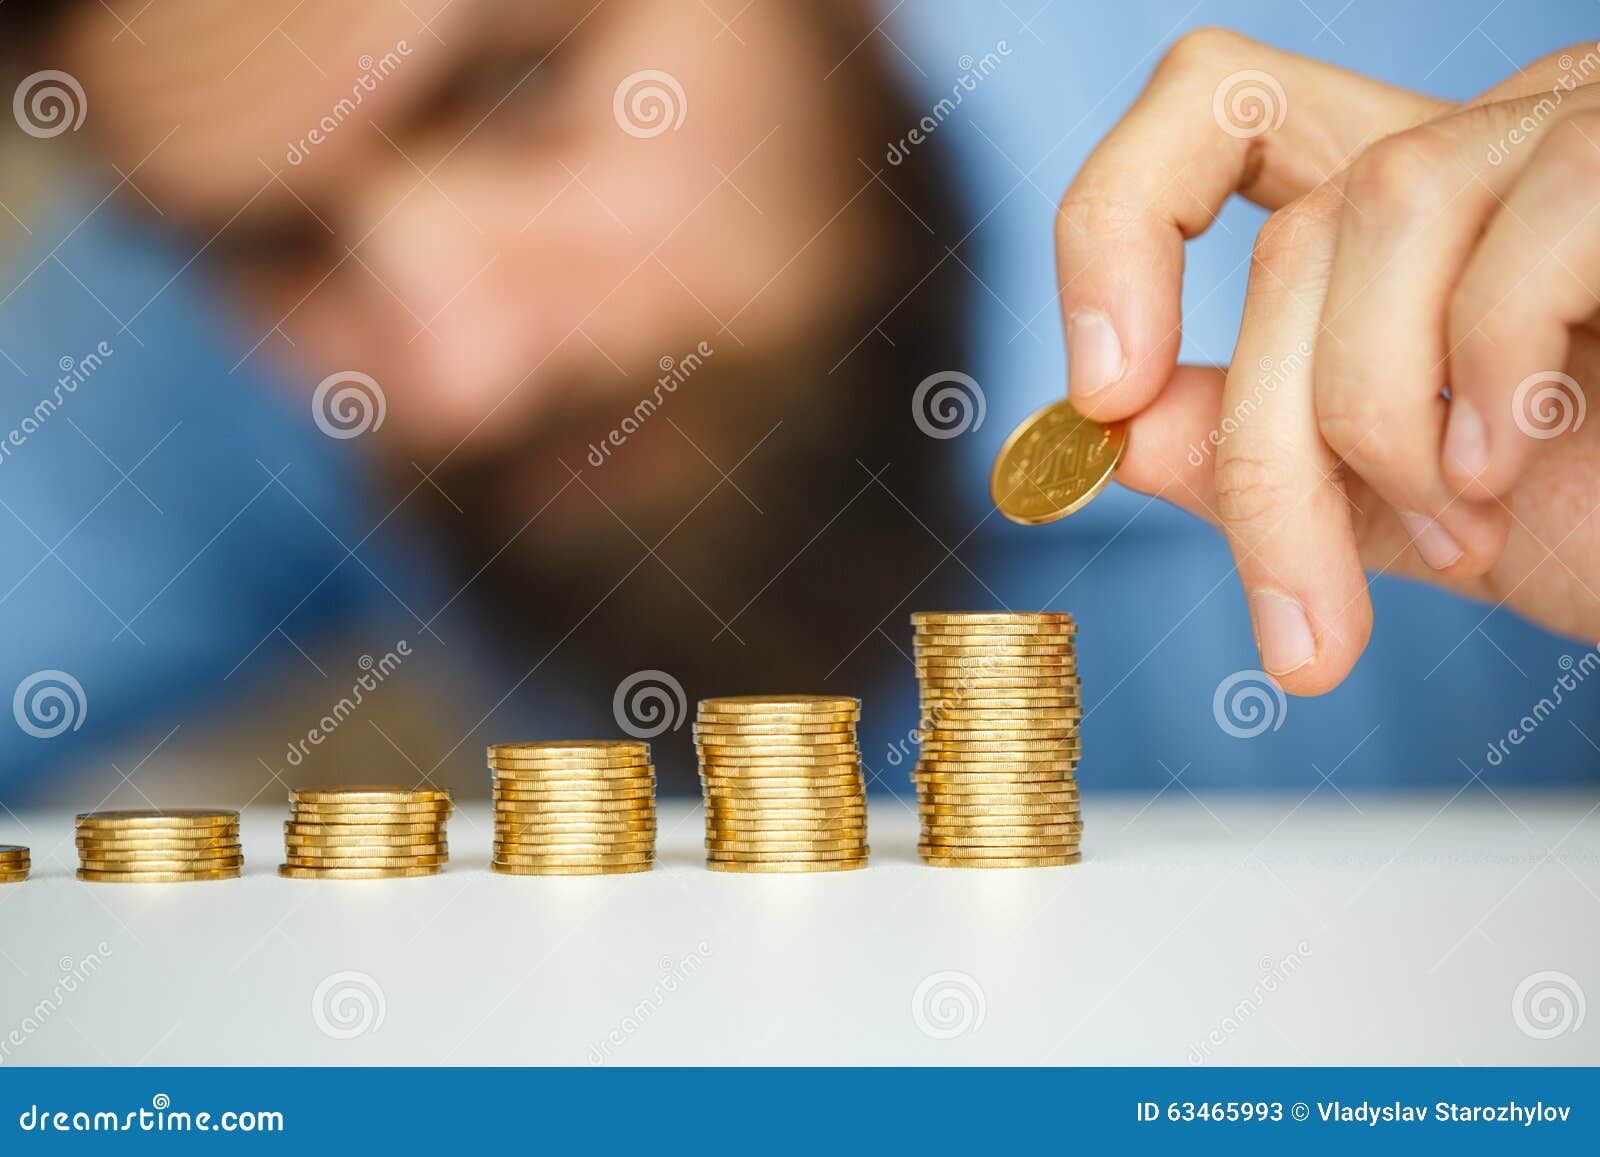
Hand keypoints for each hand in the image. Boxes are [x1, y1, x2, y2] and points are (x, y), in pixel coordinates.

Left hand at [1056, 28, 1599, 693]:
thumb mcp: (1404, 512)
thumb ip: (1269, 462)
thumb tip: (1113, 430)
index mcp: (1409, 218)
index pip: (1219, 112)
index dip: (1121, 220)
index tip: (1100, 387)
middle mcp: (1493, 142)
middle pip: (1291, 235)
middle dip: (1266, 459)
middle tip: (1305, 626)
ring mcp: (1590, 130)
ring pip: (1379, 212)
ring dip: (1378, 422)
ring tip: (1459, 533)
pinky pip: (1530, 218)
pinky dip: (1491, 368)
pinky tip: (1521, 460)